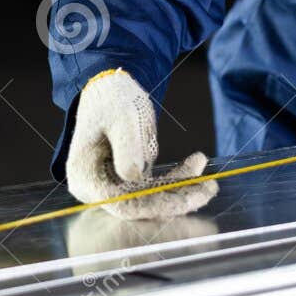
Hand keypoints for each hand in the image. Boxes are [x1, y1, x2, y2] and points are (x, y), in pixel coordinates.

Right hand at [65, 69, 218, 219]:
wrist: (109, 89)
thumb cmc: (113, 99)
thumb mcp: (122, 116)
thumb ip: (127, 145)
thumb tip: (133, 176)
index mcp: (86, 176)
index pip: (124, 204)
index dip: (157, 205)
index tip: (188, 198)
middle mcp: (95, 188)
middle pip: (140, 206)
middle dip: (177, 199)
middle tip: (210, 188)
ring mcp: (110, 186)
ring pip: (151, 198)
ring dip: (182, 188)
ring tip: (205, 171)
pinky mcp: (126, 181)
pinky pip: (154, 188)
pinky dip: (177, 179)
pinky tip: (196, 163)